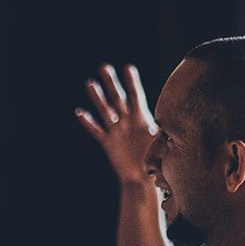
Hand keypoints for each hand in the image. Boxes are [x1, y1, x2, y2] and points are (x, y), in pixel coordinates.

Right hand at [75, 64, 156, 185]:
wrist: (143, 178)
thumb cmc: (157, 161)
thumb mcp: (162, 146)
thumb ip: (161, 135)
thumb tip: (165, 129)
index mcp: (142, 119)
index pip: (136, 96)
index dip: (132, 82)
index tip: (128, 67)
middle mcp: (128, 121)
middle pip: (118, 98)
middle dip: (111, 83)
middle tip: (104, 67)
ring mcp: (117, 130)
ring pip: (105, 110)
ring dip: (97, 97)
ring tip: (90, 83)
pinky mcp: (108, 142)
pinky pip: (96, 131)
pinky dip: (88, 122)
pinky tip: (80, 112)